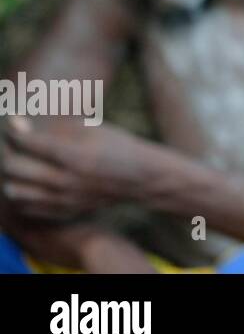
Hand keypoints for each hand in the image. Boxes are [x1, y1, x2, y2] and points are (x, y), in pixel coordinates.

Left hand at [1, 115, 163, 218]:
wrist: (140, 179)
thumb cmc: (117, 147)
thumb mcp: (93, 129)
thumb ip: (57, 128)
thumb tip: (22, 125)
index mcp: (74, 156)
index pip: (28, 142)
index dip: (14, 128)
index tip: (12, 121)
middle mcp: (65, 181)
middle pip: (14, 167)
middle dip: (6, 150)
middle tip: (10, 141)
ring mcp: (63, 200)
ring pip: (14, 190)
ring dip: (10, 174)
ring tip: (16, 161)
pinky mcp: (63, 212)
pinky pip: (26, 206)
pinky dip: (20, 192)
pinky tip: (26, 180)